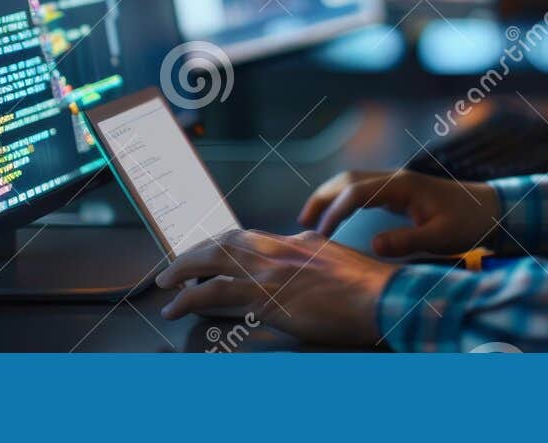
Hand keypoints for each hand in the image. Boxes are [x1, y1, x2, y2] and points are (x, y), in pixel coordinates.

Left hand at [157, 230, 395, 346]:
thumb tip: (302, 259)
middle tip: (175, 267)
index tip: (206, 254)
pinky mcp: (265, 296)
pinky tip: (175, 307)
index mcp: (296, 241)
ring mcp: (270, 271)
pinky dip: (188, 298)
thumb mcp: (337, 262)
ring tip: (165, 283)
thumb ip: (314, 258)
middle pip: (223, 243)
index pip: (247, 239)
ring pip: (211, 261)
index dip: (220, 246)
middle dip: (194, 253)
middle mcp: (278, 250)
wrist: (381, 296)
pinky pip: (213, 294)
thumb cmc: (369, 288)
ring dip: (182, 271)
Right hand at [298, 169, 501, 256]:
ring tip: (311, 221)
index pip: (356, 192)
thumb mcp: (441, 238)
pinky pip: (363, 189)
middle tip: (302, 224)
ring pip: (353, 181)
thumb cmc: (470, 223)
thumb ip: (407, 242)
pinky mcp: (400, 190)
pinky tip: (338, 217)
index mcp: (403, 186)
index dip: (334, 211)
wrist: (492, 208)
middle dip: (322, 198)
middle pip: (347, 180)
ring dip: (330, 197)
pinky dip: (344, 200)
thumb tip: (372, 245)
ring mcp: (397, 182)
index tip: (322, 234)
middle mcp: (396, 178)